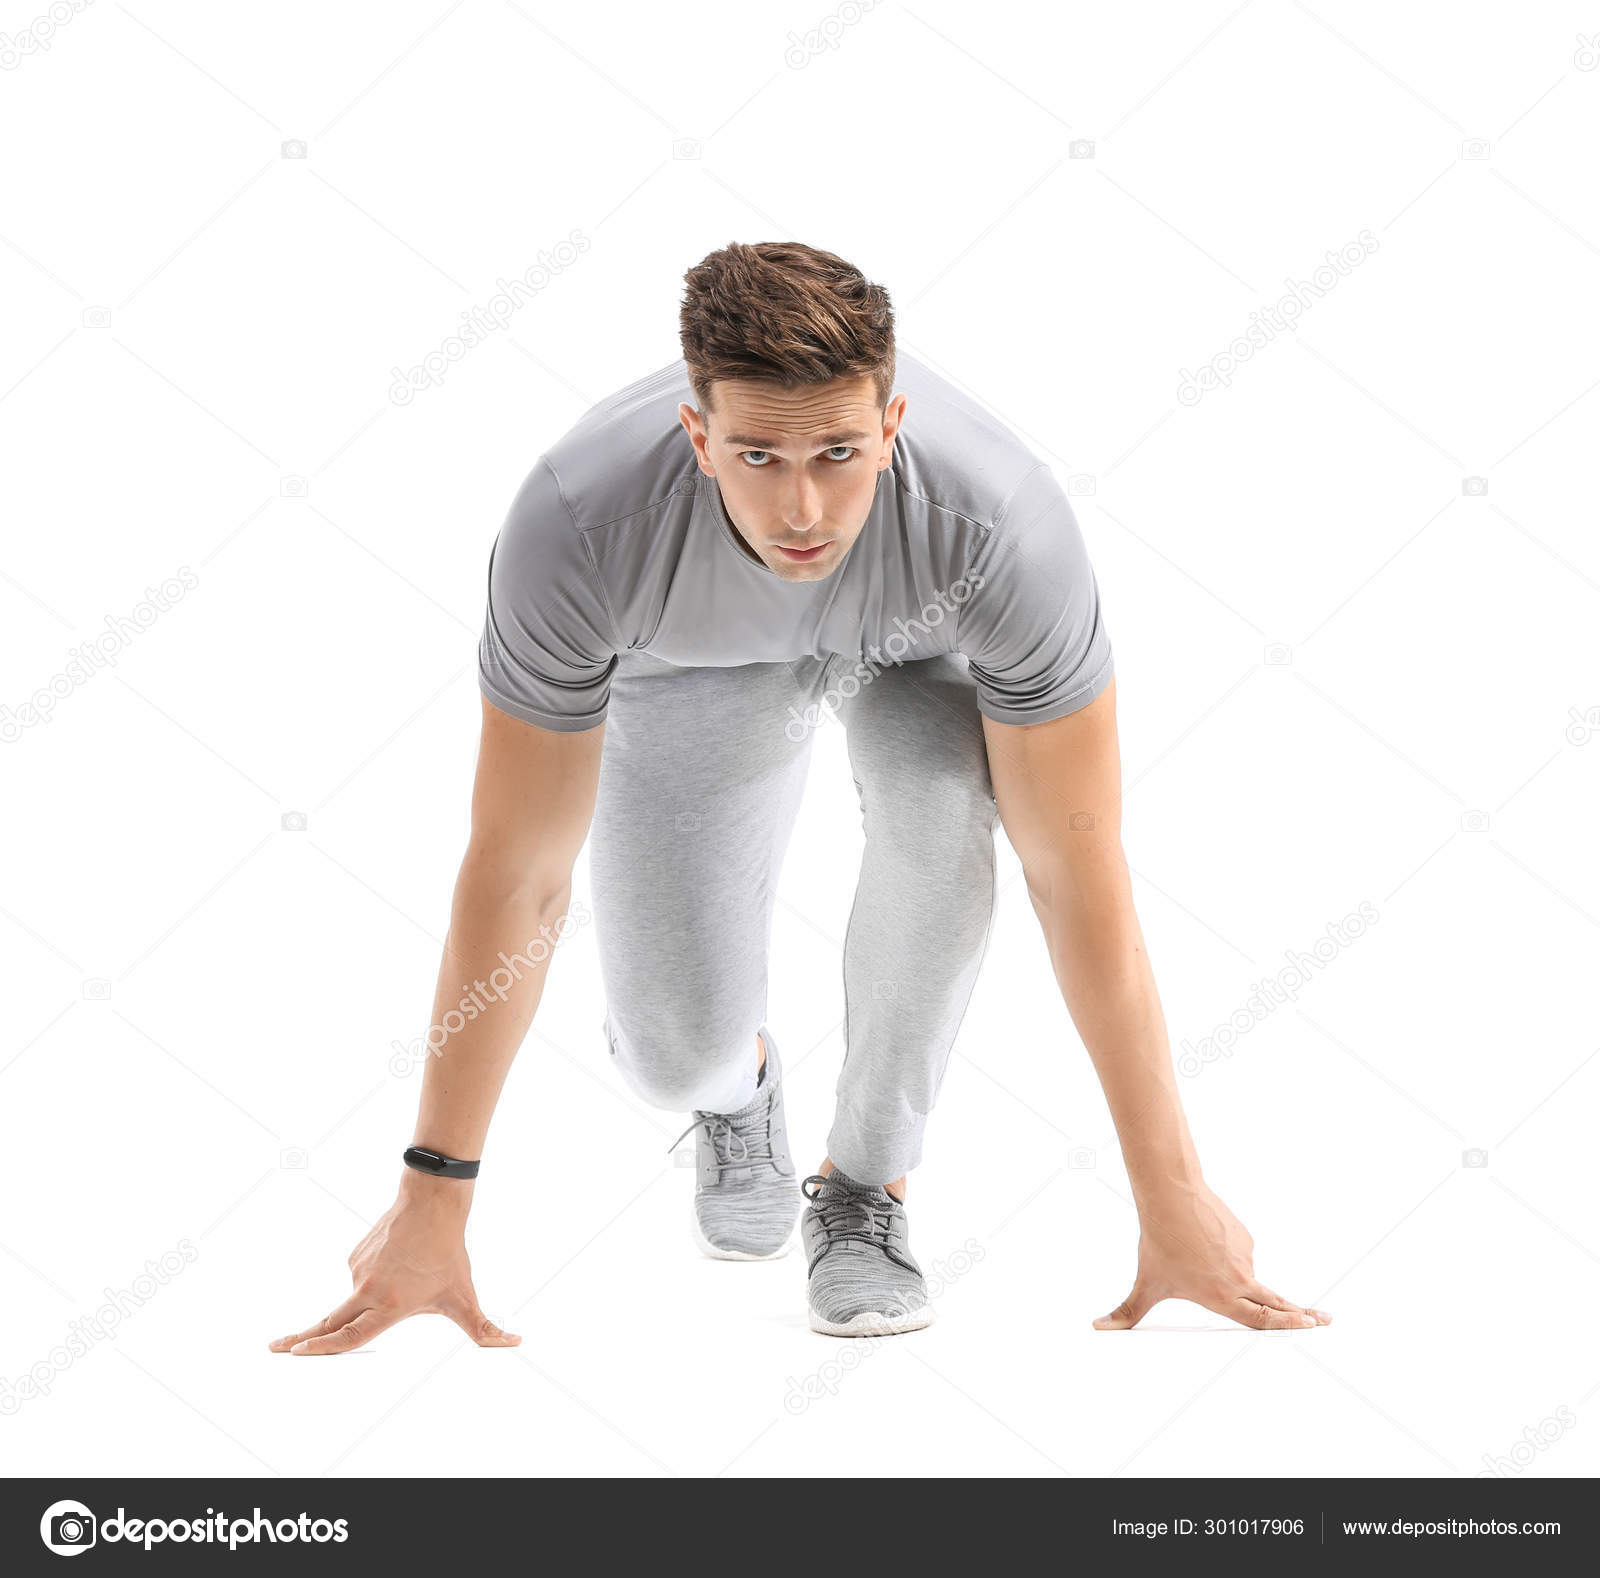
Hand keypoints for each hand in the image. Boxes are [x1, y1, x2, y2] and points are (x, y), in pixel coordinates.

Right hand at [269, 1175, 520, 1355]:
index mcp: (388, 1306)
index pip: (348, 1337)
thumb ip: (485, 1329)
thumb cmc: (449, 1253)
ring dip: (373, 1296)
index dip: (321, 1349)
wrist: (433, 1202)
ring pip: (357, 1296)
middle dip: (301, 1339)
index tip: (296, 1353)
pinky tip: (398, 1259)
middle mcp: (367, 1290)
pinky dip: (376, 1276)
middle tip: (276, 1347)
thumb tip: (515, 1343)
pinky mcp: (355, 1254)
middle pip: (330, 1323)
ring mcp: (357, 1270)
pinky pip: (362, 1275)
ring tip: (411, 1269)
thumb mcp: (465, 1296)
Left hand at [1094, 1182, 1330, 1331]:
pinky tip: (1205, 1241)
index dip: (1287, 1325)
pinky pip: (1239, 1252)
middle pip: (1276, 1302)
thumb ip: (1127, 1313)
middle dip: (1302, 1313)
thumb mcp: (1145, 1284)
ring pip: (1245, 1273)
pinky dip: (1227, 1253)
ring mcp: (1245, 1255)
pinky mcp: (1245, 1236)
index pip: (1261, 1319)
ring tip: (1198, 1255)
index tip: (1311, 1326)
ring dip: (1233, 1274)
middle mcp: (1239, 1279)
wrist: (1170, 1196)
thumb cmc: (1158, 1242)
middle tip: (1324, 1320)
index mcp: (1221, 1296)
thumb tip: (1098, 1328)